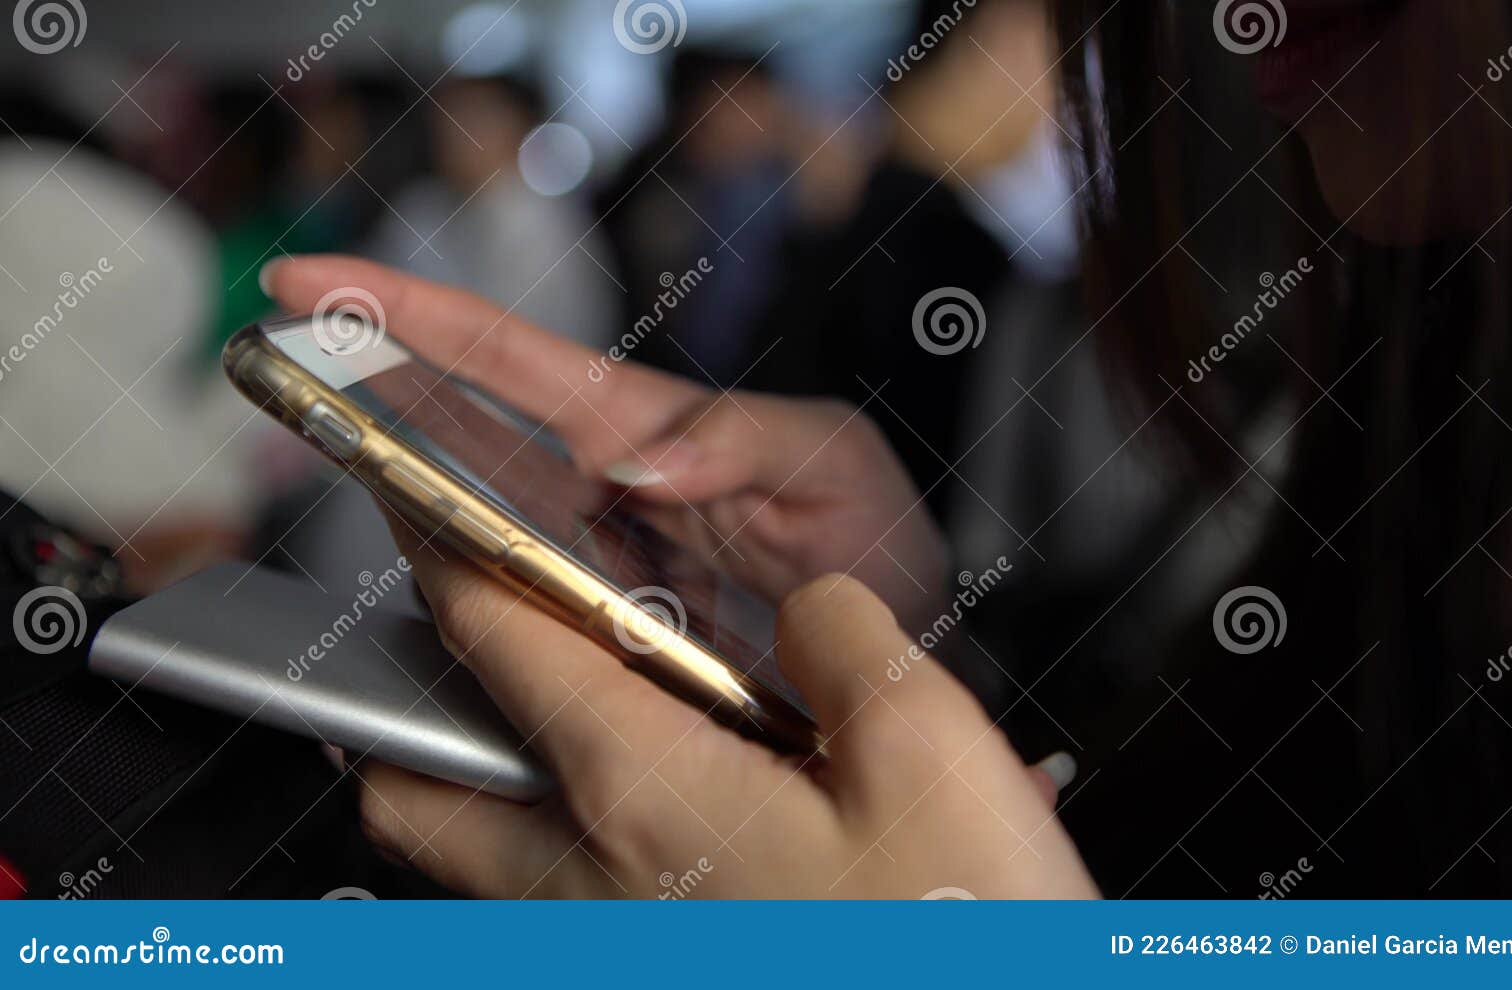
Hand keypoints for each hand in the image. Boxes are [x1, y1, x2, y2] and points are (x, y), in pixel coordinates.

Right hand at [261, 256, 946, 623]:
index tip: (316, 281)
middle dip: (364, 402)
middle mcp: (598, 495)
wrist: (895, 653)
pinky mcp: (595, 640)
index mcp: (644, 430)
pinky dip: (462, 624)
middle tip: (280, 387)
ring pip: (468, 536)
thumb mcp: (832, 462)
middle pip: (455, 439)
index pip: (508, 358)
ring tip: (341, 512)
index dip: (412, 313)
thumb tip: (640, 462)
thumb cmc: (872, 539)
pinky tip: (431, 635)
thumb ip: (744, 442)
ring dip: (400, 521)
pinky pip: (511, 624)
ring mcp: (589, 569)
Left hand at [358, 520, 1098, 898]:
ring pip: (464, 863)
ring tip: (534, 724)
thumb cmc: (955, 943)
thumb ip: (843, 642)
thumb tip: (810, 613)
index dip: (448, 555)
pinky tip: (639, 816)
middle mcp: (592, 887)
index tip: (423, 507)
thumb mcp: (926, 753)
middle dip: (405, 703)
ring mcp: (609, 947)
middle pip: (413, 787)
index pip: (496, 642)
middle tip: (453, 643)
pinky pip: (538, 906)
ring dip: (463, 781)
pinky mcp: (648, 974)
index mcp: (644, 795)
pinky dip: (538, 845)